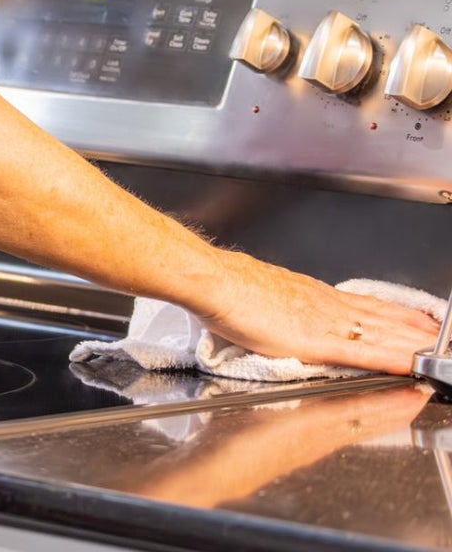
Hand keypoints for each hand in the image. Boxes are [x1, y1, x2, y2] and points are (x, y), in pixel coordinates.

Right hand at [193, 255, 440, 374]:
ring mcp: (325, 321)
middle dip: (416, 331)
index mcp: (314, 296)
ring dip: (414, 344)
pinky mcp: (316, 340)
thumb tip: (284, 312)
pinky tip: (410, 363)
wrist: (214, 281)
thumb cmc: (228, 288)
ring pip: (382, 333)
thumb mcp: (264, 295)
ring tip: (437, 352)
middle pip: (384, 319)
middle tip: (444, 338)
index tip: (421, 321)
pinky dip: (390, 357)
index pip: (368, 306)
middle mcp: (327, 305)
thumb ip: (283, 305)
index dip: (399, 315)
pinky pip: (362, 351)